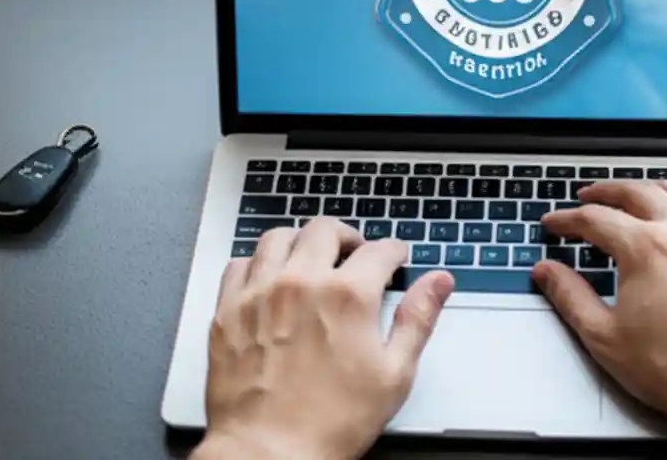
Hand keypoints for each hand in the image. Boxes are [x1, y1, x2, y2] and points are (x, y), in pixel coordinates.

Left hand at [192, 219, 454, 459]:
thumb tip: (439, 282)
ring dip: (300, 241)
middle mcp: (301, 283)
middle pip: (325, 230)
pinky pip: (238, 264)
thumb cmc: (332, 423)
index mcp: (348, 295)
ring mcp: (259, 294)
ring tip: (310, 258)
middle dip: (347, 236)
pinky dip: (257, 264)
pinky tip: (268, 279)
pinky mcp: (228, 311)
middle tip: (354, 253)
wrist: (270, 453)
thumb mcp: (394, 374)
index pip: (379, 250)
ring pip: (278, 237)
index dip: (394, 251)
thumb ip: (418, 319)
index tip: (395, 258)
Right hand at [533, 181, 666, 459]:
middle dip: (607, 191)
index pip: (595, 219)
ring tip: (645, 194)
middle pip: (639, 193)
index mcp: (645, 248)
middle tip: (589, 196)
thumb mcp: (604, 337)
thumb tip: (546, 272)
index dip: (567, 219)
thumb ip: (570, 297)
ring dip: (660, 188)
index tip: (554, 224)